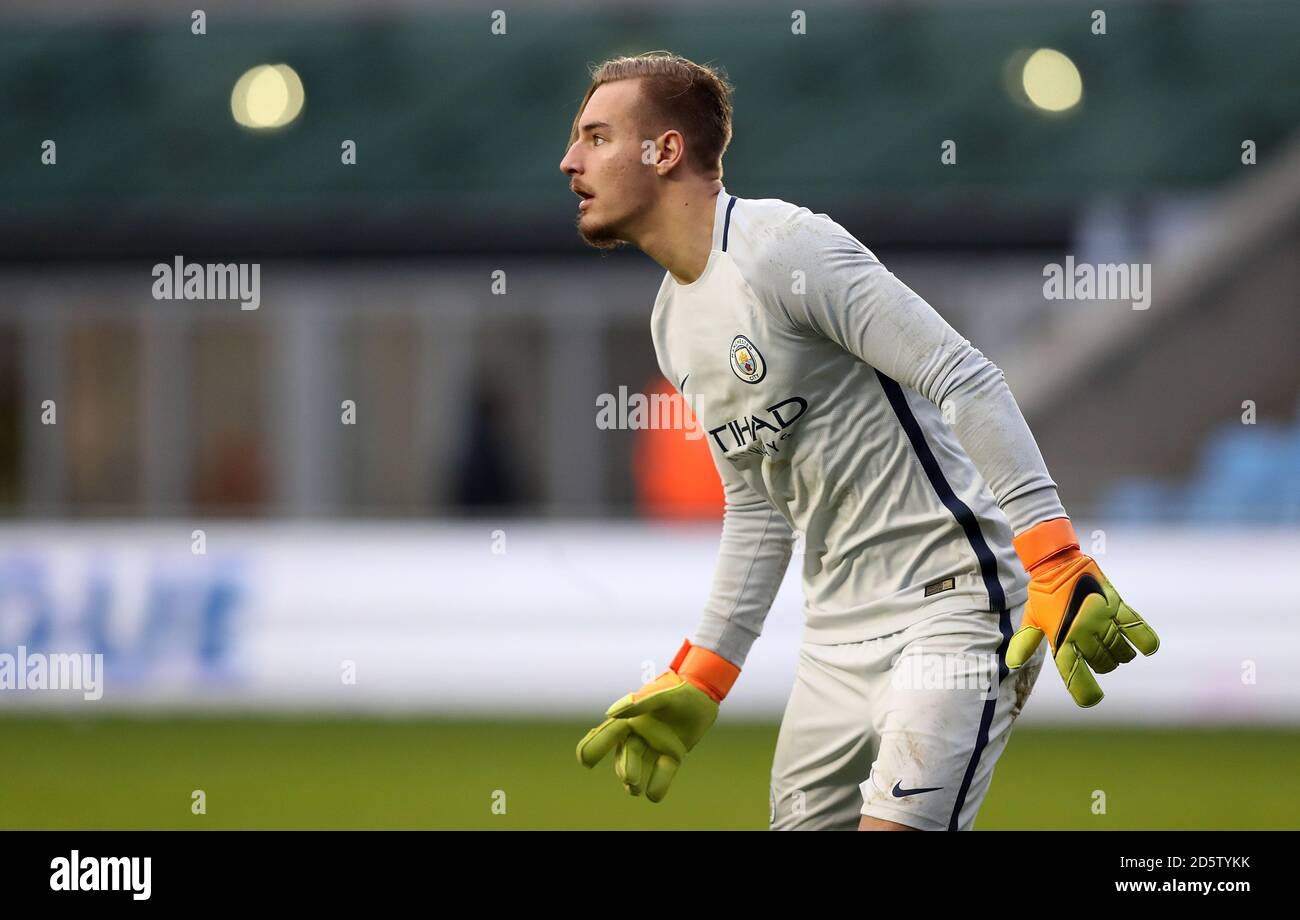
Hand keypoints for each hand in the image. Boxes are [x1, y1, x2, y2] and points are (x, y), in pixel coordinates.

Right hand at [576, 639, 736, 801]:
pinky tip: (654, 795)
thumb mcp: (664, 696)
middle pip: (626, 755)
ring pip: (640, 767)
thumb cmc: (682, 690)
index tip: (585, 761)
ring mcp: (655, 745)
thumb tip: (611, 713)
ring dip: (636, 781)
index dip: (594, 747)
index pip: (608, 733)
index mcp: (632, 717)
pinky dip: (658, 784)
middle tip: (631, 780)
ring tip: (636, 789)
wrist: (706, 694)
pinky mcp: (672, 754)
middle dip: (626, 768)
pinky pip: (662, 772)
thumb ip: (639, 703)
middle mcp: (640, 733)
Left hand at [1007, 518, 1159, 706]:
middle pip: (1102, 664)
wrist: (1057, 563)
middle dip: (1102, 665)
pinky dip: (1145, 641)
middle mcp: (1082, 632)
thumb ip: (1025, 642)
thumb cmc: (1043, 594)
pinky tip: (1146, 648)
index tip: (1092, 699)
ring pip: (1121, 653)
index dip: (1084, 691)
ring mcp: (1101, 618)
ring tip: (1114, 645)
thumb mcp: (1032, 619)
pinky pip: (1137, 628)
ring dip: (1120, 655)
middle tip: (1097, 652)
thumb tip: (1011, 663)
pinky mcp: (1116, 604)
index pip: (1074, 673)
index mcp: (1061, 638)